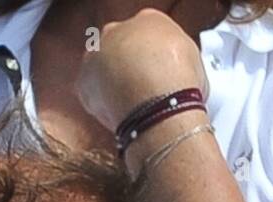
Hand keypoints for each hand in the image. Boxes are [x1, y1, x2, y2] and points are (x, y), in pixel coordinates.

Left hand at [77, 9, 207, 132]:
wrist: (156, 103)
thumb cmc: (179, 81)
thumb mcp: (190, 57)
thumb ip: (172, 55)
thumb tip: (171, 71)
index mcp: (149, 20)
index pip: (144, 33)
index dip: (148, 54)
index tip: (151, 69)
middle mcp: (118, 31)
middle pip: (118, 46)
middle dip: (124, 64)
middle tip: (137, 84)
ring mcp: (96, 54)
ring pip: (100, 66)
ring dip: (109, 81)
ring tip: (127, 100)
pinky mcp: (82, 80)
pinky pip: (89, 90)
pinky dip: (99, 100)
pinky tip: (115, 109)